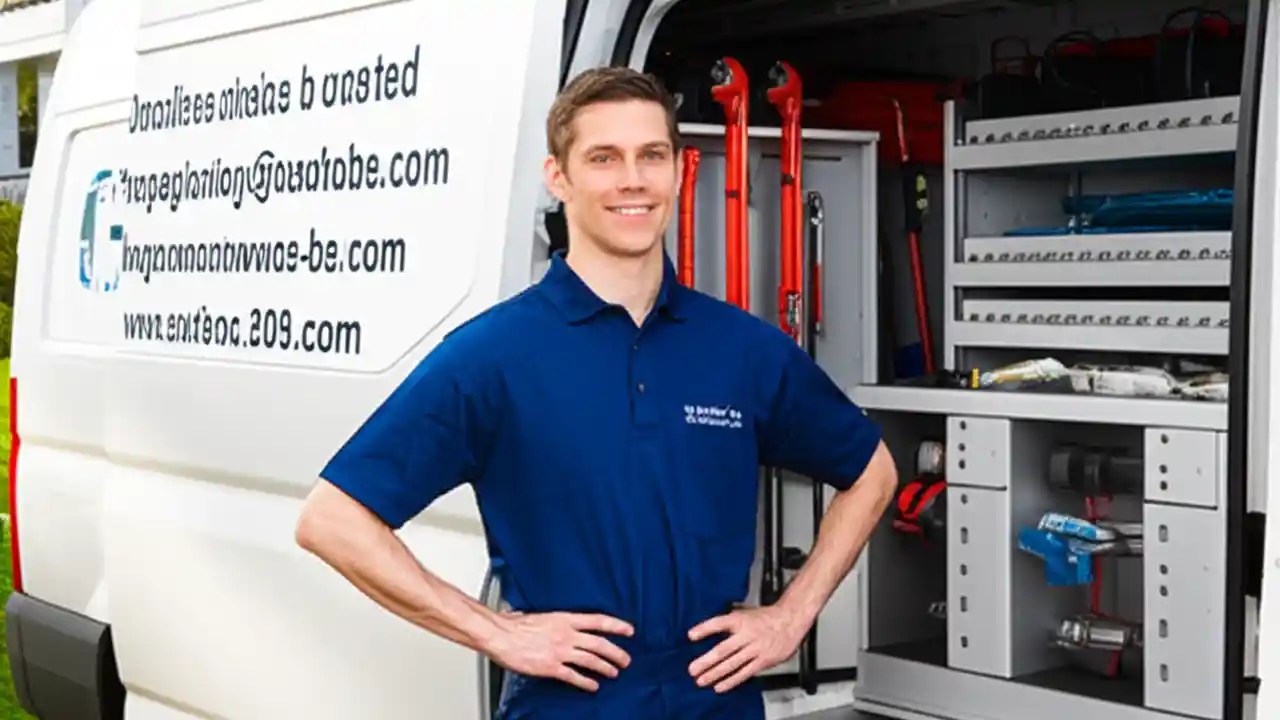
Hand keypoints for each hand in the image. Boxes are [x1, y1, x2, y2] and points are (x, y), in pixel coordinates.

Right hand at [484, 611, 633, 691]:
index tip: (629, 630)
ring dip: (605, 668)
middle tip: (625, 660)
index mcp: (564, 619)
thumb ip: (554, 621)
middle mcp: (566, 634)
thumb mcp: (541, 616)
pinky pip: (574, 676)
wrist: (500, 635)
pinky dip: (586, 682)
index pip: (597, 620)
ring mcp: (560, 651)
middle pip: (599, 644)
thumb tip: (556, 622)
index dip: (616, 625)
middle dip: (616, 653)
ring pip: (591, 660)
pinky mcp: (551, 667)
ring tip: (613, 673)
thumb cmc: (515, 625)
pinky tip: (593, 686)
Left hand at [686, 604, 809, 692]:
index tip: (691, 635)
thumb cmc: (765, 618)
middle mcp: (747, 634)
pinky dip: (731, 681)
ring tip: (702, 680)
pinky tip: (720, 686)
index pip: (719, 623)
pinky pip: (745, 673)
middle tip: (693, 669)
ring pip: (732, 663)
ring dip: (715, 673)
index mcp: (740, 620)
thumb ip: (728, 623)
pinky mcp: (763, 661)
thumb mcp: (744, 614)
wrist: (790, 621)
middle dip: (706, 661)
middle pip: (723, 649)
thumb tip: (706, 630)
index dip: (705, 629)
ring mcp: (755, 648)